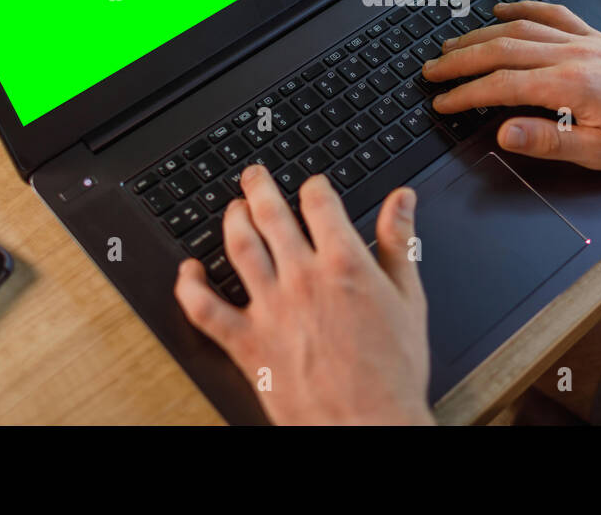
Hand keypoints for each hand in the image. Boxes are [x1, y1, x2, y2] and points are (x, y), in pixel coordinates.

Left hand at [173, 164, 433, 424]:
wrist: (369, 425)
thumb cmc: (392, 371)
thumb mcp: (410, 299)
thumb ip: (400, 243)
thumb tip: (402, 200)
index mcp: (345, 263)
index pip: (318, 200)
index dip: (313, 185)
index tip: (313, 186)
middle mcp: (302, 278)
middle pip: (270, 213)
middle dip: (259, 186)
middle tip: (254, 175)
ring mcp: (270, 309)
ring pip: (239, 246)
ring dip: (231, 219)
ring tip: (233, 207)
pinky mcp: (246, 343)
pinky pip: (204, 308)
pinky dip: (190, 285)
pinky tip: (190, 270)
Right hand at [423, 0, 600, 170]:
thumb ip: (548, 140)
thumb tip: (505, 132)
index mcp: (568, 85)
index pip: (500, 86)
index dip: (464, 95)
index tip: (441, 103)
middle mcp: (572, 55)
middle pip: (500, 50)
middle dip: (459, 60)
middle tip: (430, 71)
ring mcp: (583, 42)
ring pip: (519, 30)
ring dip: (480, 35)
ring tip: (451, 45)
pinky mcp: (595, 38)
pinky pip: (551, 16)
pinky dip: (523, 10)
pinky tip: (504, 10)